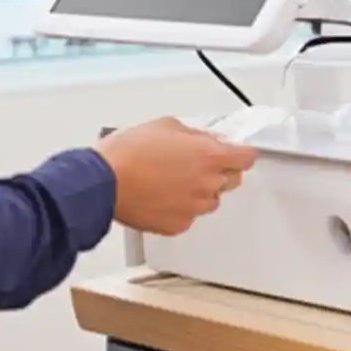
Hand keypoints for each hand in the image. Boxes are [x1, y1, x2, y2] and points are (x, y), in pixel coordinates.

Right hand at [95, 117, 256, 235]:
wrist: (103, 181)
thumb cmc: (129, 152)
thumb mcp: (167, 125)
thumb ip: (196, 134)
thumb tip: (208, 139)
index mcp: (210, 157)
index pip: (247, 158)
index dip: (241, 153)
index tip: (237, 152)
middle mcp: (207, 185)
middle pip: (232, 180)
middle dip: (220, 170)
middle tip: (197, 162)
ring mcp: (193, 208)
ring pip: (210, 200)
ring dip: (200, 190)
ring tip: (173, 179)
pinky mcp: (177, 225)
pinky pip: (189, 215)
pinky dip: (181, 207)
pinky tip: (163, 195)